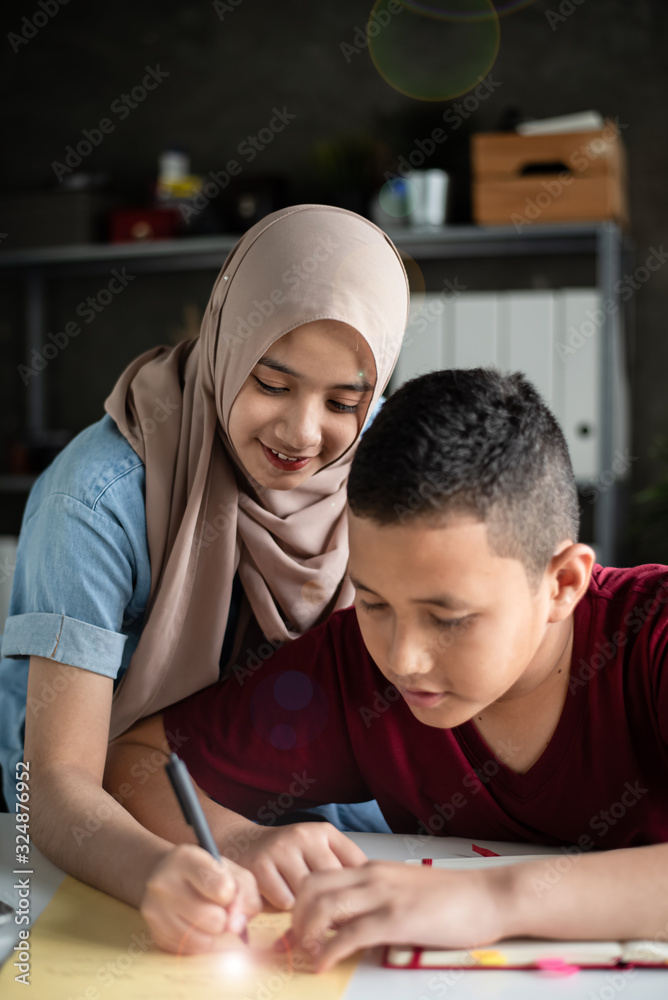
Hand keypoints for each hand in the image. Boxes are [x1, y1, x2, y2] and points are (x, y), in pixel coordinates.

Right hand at [141, 844, 260, 953]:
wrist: (168, 876)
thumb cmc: (207, 873)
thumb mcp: (231, 870)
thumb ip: (244, 894)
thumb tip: (236, 927)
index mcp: (185, 857)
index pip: (223, 889)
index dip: (232, 894)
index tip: (226, 888)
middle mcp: (163, 882)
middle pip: (215, 920)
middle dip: (224, 917)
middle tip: (217, 905)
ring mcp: (154, 910)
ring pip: (204, 941)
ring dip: (213, 933)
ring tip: (206, 914)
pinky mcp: (155, 934)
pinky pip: (191, 951)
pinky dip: (199, 942)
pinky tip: (194, 924)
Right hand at [221, 821, 366, 909]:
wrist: (244, 843)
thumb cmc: (288, 855)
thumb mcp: (318, 850)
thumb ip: (341, 867)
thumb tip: (367, 897)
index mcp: (324, 831)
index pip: (355, 863)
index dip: (357, 889)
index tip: (356, 905)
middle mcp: (304, 835)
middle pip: (334, 881)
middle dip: (335, 905)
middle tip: (332, 920)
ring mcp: (281, 848)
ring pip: (308, 894)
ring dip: (308, 908)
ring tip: (305, 910)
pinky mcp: (260, 865)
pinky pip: (284, 901)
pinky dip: (285, 908)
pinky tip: (281, 901)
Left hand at [290, 861, 513, 971]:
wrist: (487, 897)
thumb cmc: (452, 898)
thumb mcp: (405, 890)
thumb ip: (377, 899)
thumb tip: (352, 922)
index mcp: (373, 869)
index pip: (319, 876)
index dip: (299, 902)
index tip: (295, 927)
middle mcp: (372, 876)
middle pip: (312, 887)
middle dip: (295, 917)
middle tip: (295, 942)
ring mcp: (384, 895)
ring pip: (325, 906)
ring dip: (306, 933)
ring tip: (305, 954)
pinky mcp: (397, 919)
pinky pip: (350, 934)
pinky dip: (329, 951)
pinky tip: (323, 964)